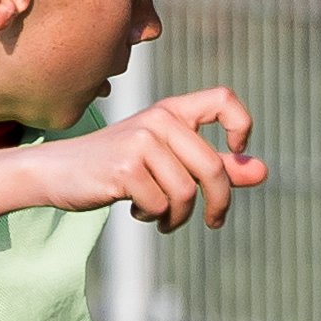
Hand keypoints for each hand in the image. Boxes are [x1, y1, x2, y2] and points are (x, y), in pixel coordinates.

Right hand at [31, 88, 266, 231]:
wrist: (57, 172)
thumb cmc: (117, 167)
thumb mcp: (169, 163)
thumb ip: (216, 165)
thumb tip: (263, 170)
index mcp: (172, 112)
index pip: (224, 99)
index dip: (242, 125)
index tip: (238, 151)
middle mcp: (158, 119)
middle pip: (213, 167)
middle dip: (219, 203)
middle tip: (214, 221)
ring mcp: (140, 141)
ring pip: (186, 193)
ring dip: (179, 216)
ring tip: (163, 217)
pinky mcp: (124, 167)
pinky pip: (160, 205)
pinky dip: (155, 218)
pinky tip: (137, 211)